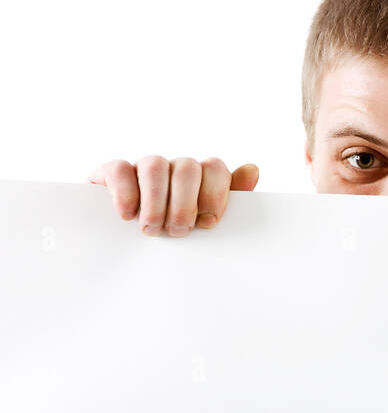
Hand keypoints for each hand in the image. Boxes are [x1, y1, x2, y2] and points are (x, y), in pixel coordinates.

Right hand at [88, 157, 259, 235]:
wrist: (124, 248)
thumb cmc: (175, 233)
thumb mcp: (203, 222)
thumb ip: (229, 199)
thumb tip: (252, 169)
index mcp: (200, 178)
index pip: (215, 167)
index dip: (214, 194)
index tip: (208, 223)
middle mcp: (173, 167)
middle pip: (187, 167)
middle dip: (185, 204)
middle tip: (179, 232)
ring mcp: (142, 168)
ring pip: (154, 165)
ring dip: (156, 202)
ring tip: (152, 229)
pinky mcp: (111, 173)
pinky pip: (119, 169)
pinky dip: (125, 193)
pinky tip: (127, 216)